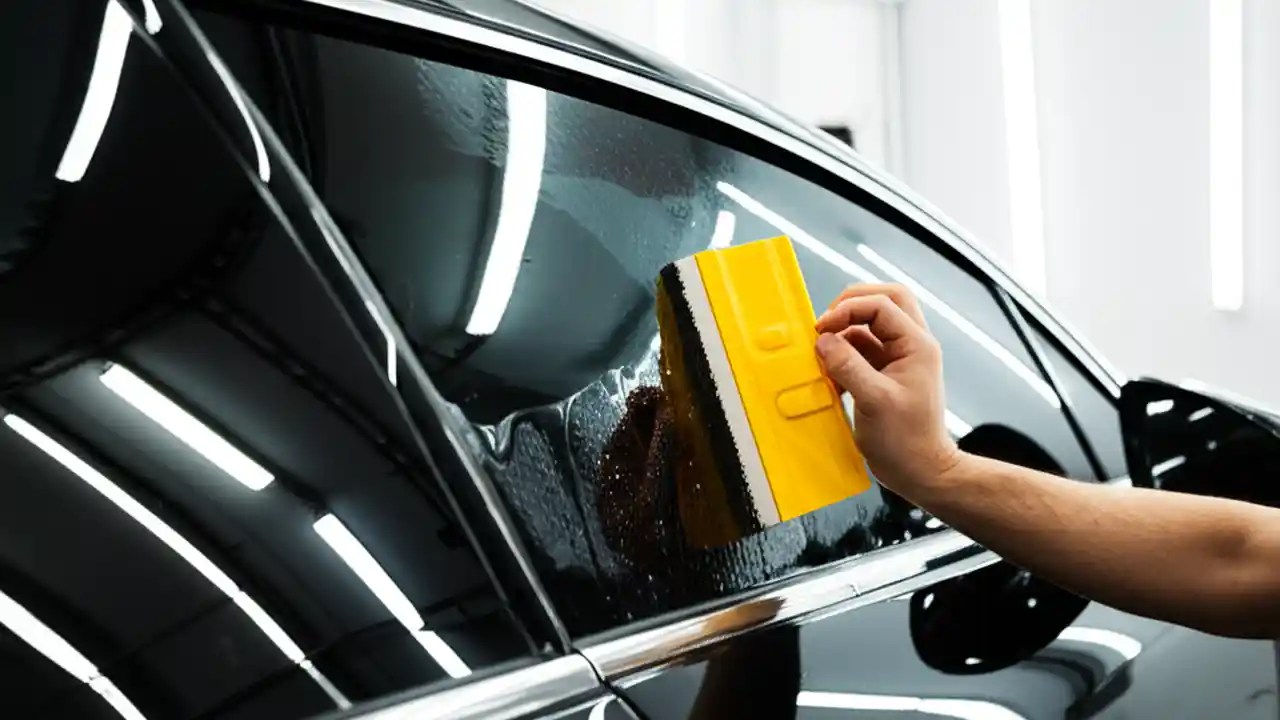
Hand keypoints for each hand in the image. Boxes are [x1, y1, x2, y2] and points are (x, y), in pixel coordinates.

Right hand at [814, 283, 962, 496]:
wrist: (920, 471)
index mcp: (916, 345)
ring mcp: (897, 360)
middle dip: (850, 305)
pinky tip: (830, 375)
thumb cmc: (908, 442)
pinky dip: (841, 356)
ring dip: (843, 334)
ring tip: (824, 354)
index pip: (882, 304)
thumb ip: (848, 366)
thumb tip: (824, 341)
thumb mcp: (874, 401)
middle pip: (883, 301)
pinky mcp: (883, 375)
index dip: (849, 309)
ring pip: (869, 326)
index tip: (823, 328)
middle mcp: (910, 346)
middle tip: (825, 323)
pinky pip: (860, 351)